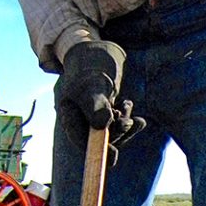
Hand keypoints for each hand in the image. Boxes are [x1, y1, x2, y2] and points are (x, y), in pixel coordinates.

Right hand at [58, 42, 144, 164]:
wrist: (95, 49)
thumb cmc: (88, 63)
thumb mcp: (91, 81)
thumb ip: (95, 103)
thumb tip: (102, 125)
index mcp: (69, 113)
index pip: (81, 140)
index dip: (97, 152)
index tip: (115, 157)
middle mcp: (80, 118)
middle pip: (98, 139)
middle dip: (116, 134)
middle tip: (128, 122)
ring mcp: (93, 115)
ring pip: (110, 132)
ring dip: (124, 126)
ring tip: (130, 109)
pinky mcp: (107, 111)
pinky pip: (118, 123)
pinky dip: (128, 121)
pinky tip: (136, 117)